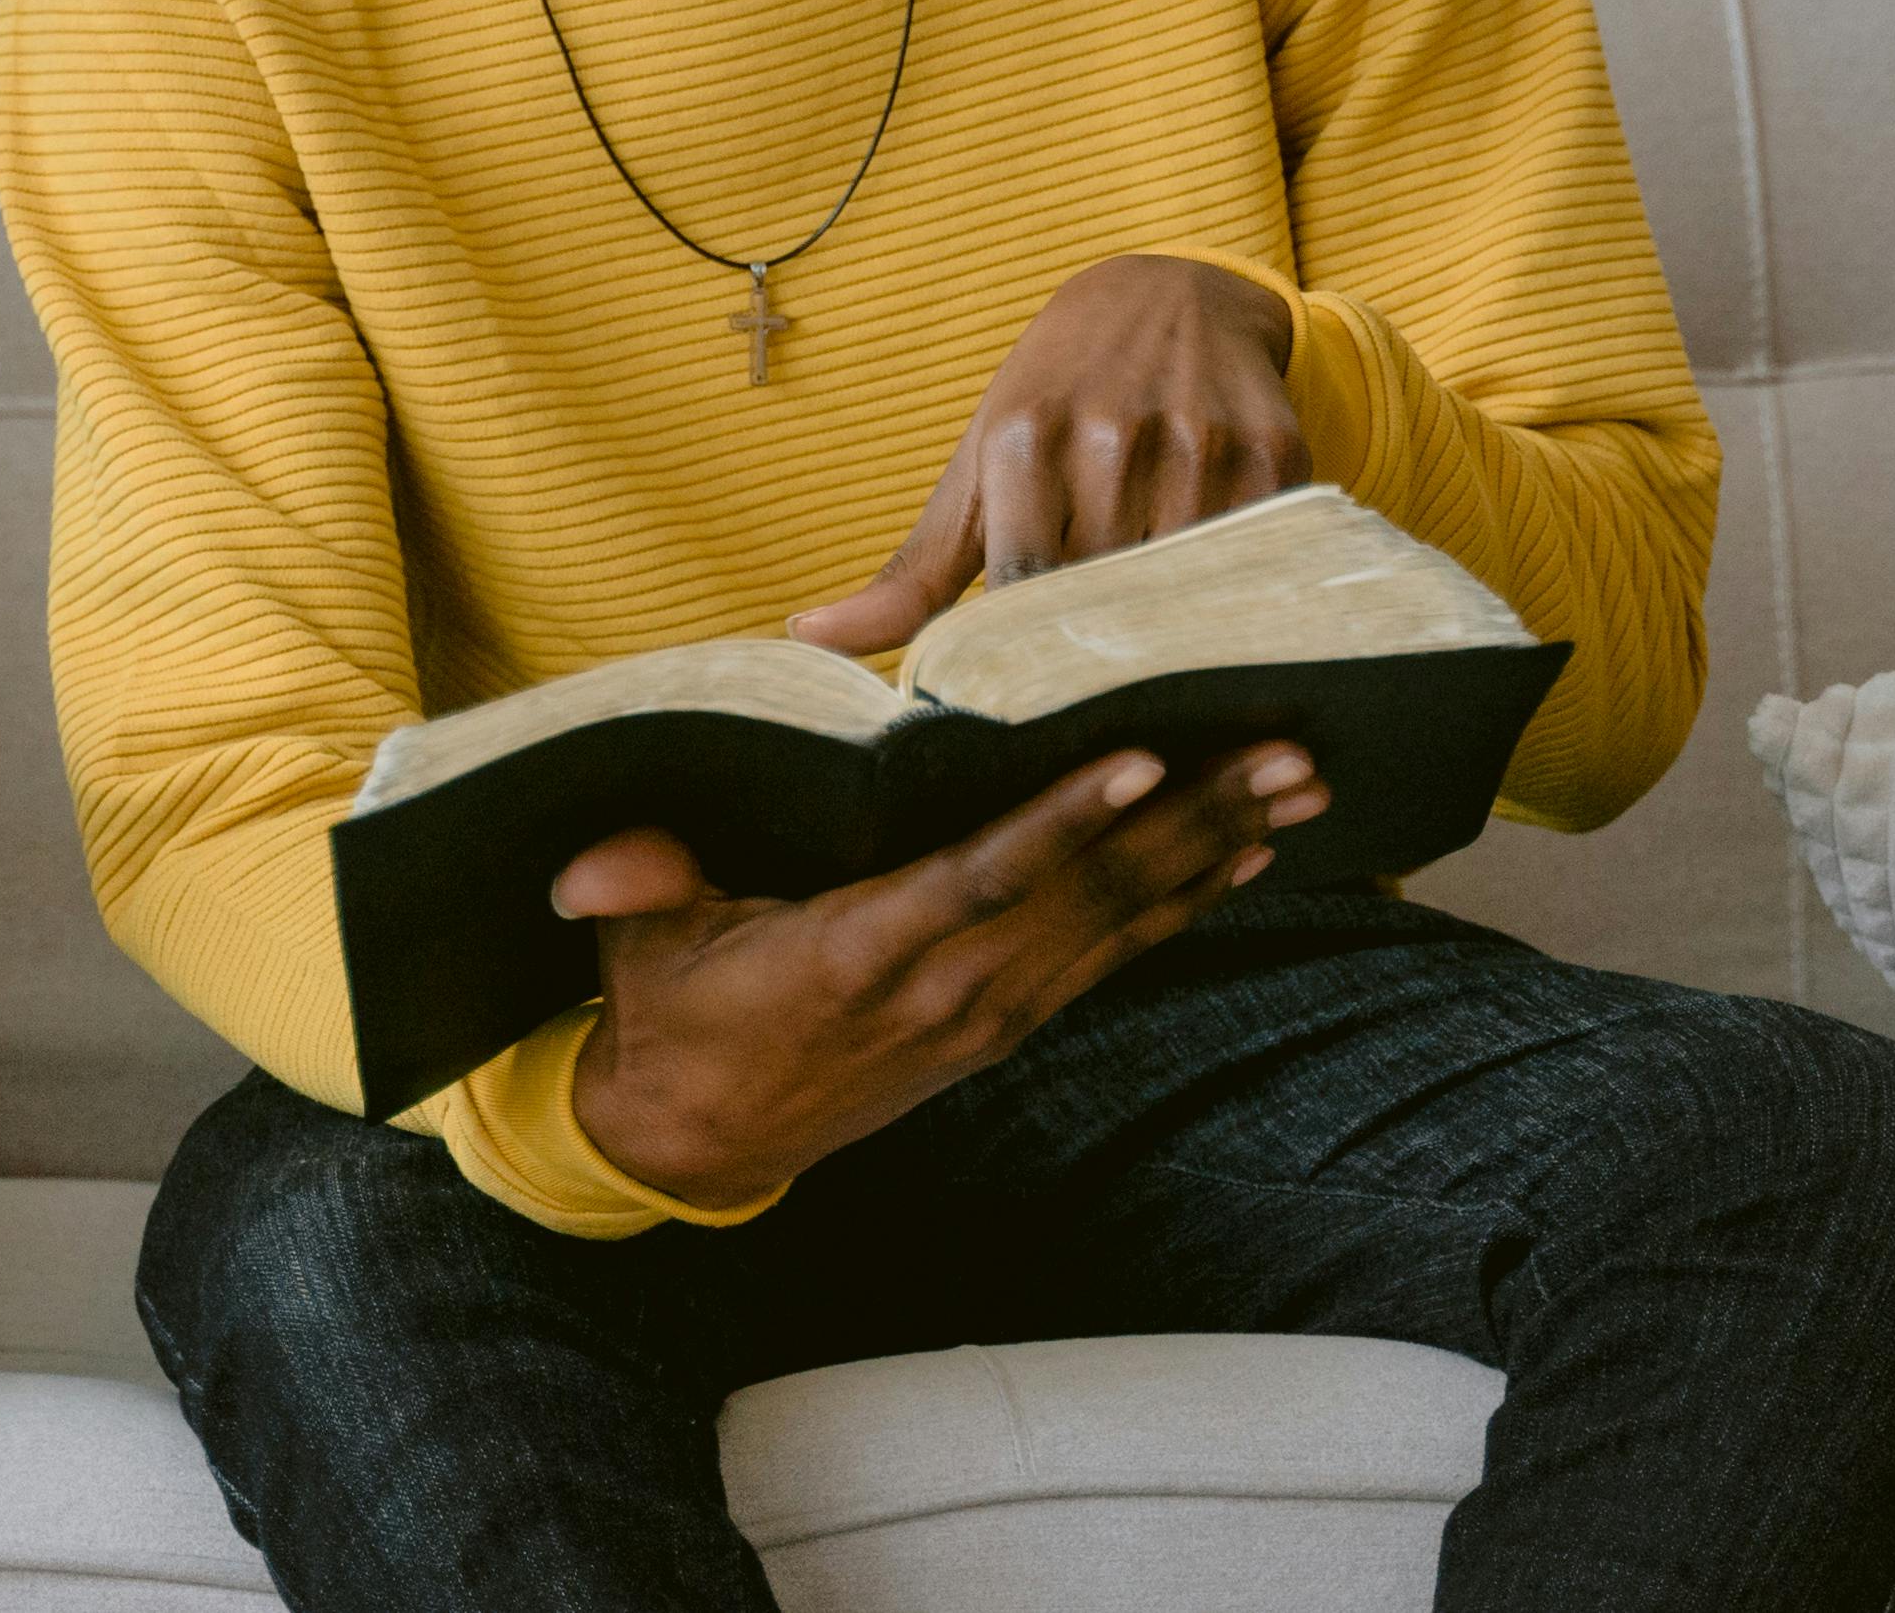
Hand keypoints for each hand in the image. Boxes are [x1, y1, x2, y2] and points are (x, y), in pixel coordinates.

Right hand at [552, 742, 1331, 1205]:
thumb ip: (634, 887)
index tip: (1144, 761)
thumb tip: (594, 863)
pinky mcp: (1004, 1026)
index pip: (983, 875)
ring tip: (1300, 786)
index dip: (1067, 821)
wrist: (693, 1144)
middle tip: (1288, 751)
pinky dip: (1186, 901)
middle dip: (1196, 817)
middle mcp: (945, 988)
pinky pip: (1113, 956)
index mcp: (861, 955)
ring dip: (1215, 850)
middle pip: (1092, 892)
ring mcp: (986, 1015)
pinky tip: (1248, 854)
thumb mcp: (637, 945)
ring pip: (1122, 922)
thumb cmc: (669, 1013)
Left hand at [787, 252, 1304, 655]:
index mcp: (1024, 441)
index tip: (1038, 687)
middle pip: (1105, 601)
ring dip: (1172, 628)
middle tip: (1103, 677)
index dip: (1032, 654)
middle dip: (1102, 648)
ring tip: (1161, 636)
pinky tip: (1222, 592)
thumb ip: (911, 571)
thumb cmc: (1057, 398)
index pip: (1025, 595)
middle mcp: (1112, 437)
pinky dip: (1239, 593)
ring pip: (1184, 593)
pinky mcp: (1276, 454)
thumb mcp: (980, 467)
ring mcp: (1200, 443)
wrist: (1171, 294)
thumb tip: (808, 641)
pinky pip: (1257, 562)